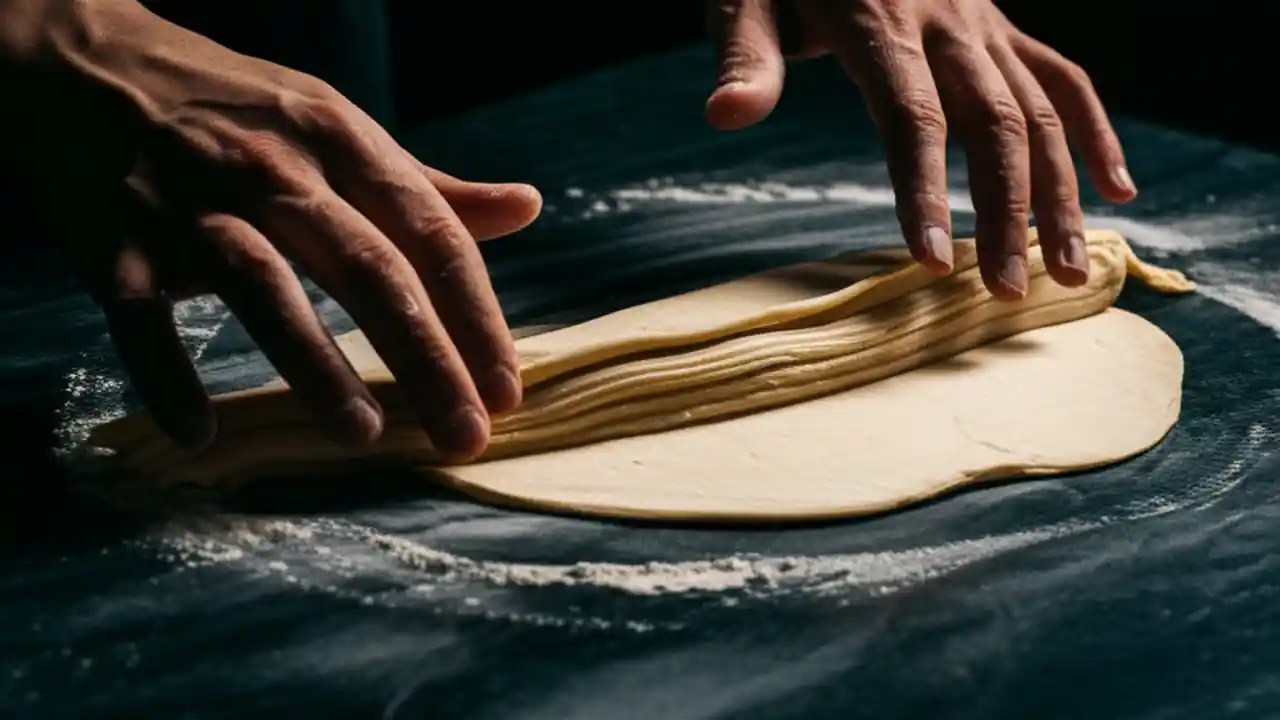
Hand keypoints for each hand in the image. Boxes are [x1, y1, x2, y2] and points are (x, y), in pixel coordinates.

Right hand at [0, 0, 540, 459]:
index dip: (475, 315)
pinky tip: (201, 434)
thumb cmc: (238, 112)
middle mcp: (273, 169)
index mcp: (341, 140)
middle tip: (465, 434)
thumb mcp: (338, 127)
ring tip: (364, 436)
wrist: (88, 64)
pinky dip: (167, 377)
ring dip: (314, 366)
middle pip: (366, 268)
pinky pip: (140, 318)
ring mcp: (188, 204)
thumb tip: (526, 208)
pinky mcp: (112, 242)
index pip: (430, 233)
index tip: (507, 389)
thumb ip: (428, 185)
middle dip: (425, 357)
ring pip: (262, 287)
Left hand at [703, 0, 1135, 298]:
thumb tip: (726, 116)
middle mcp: (947, 22)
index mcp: (880, 20)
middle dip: (1010, 214)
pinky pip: (1063, 76)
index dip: (926, 193)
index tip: (934, 265)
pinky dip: (1094, 131)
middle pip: (997, 124)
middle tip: (1009, 293)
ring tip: (1070, 272)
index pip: (912, 118)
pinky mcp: (1000, 27)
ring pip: (1042, 110)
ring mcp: (984, 23)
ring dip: (1062, 193)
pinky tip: (1116, 191)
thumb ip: (745, 55)